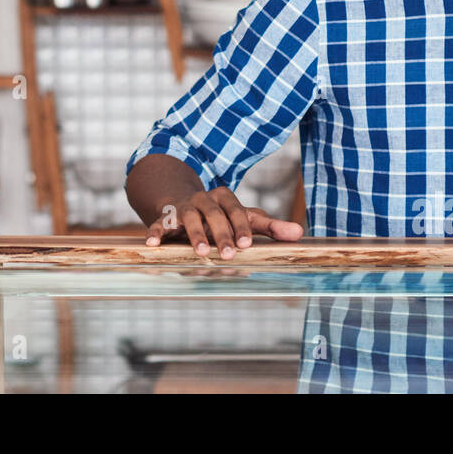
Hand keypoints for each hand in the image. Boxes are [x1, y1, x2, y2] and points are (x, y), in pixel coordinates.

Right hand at [143, 186, 302, 258]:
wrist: (181, 200)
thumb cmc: (220, 215)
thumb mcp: (245, 218)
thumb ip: (270, 227)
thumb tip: (299, 233)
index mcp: (224, 197)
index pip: (236, 210)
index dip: (241, 227)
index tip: (247, 245)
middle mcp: (203, 199)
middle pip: (213, 214)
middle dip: (221, 234)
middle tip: (228, 255)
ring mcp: (183, 207)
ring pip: (188, 218)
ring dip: (194, 235)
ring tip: (202, 253)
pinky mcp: (165, 217)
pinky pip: (159, 224)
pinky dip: (155, 233)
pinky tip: (152, 245)